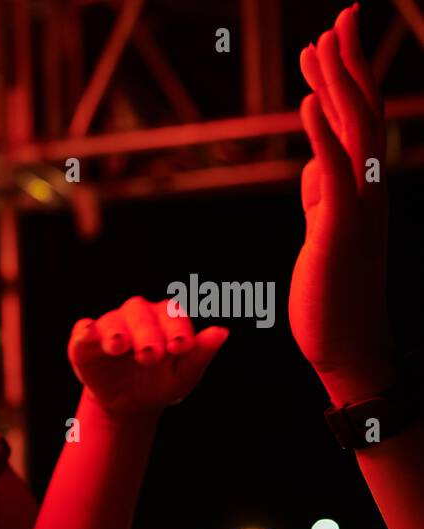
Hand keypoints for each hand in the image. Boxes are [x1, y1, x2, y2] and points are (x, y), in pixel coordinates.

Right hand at [69, 297, 227, 418]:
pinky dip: (84, 332)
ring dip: (116, 331)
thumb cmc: (161, 384)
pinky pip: (83, 331)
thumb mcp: (183, 376)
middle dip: (146, 333)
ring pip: (112, 320)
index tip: (181, 347)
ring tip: (118, 346)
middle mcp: (137, 316)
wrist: (127, 405)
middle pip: (140, 314)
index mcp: (165, 318)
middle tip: (150, 354)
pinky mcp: (85, 341)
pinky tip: (88, 335)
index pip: (172, 315)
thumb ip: (200, 354)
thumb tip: (222, 332)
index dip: (177, 329)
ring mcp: (110, 326)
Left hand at [291, 5, 394, 403]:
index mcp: (363, 185)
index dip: (348, 73)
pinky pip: (334, 170)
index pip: (359, 117)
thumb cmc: (333, 290)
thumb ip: (323, 191)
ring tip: (318, 44)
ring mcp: (359, 206)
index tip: (333, 34)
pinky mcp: (339, 228)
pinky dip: (322, 132)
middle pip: (362, 110)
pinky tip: (310, 101)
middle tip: (339, 14)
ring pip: (352, 130)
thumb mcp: (325, 228)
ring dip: (336, 83)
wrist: (345, 344)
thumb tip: (315, 161)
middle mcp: (370, 187)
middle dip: (348, 60)